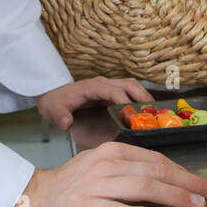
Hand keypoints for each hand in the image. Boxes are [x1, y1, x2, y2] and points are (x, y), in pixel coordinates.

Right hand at [2, 141, 206, 206]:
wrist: (31, 200)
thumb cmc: (71, 188)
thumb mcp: (101, 169)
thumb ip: (129, 171)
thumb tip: (166, 182)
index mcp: (112, 151)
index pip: (156, 160)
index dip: (183, 172)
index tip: (203, 185)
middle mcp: (104, 164)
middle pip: (154, 171)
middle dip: (186, 183)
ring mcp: (92, 185)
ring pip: (140, 187)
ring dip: (171, 196)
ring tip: (193, 205)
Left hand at [37, 76, 152, 130]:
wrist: (53, 95)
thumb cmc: (56, 102)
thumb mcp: (53, 110)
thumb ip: (60, 116)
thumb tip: (66, 122)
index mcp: (92, 87)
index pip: (114, 91)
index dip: (125, 101)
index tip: (133, 114)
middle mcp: (103, 83)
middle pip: (129, 84)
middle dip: (142, 96)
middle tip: (152, 111)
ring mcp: (108, 86)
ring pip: (132, 85)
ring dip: (143, 95)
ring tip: (153, 110)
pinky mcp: (111, 91)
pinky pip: (129, 91)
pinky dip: (139, 97)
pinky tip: (144, 109)